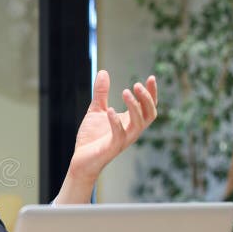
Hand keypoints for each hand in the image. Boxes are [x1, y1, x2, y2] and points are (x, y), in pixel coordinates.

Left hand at [57, 70, 157, 203]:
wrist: (80, 160)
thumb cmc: (92, 137)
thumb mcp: (96, 110)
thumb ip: (101, 93)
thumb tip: (103, 71)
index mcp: (130, 121)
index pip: (148, 106)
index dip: (152, 93)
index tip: (151, 77)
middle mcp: (131, 130)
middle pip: (149, 114)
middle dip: (147, 99)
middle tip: (137, 84)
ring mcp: (123, 140)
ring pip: (139, 124)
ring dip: (134, 107)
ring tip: (125, 91)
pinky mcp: (112, 148)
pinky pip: (119, 135)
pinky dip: (116, 122)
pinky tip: (110, 110)